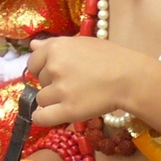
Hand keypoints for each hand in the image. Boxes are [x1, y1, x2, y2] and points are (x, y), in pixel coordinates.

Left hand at [28, 36, 146, 127]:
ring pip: (42, 100)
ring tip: (73, 96)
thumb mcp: (80, 43)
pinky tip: (51, 114)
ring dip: (53, 100)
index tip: (57, 72)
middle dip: (52, 83)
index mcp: (56, 48)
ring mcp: (59, 90)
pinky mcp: (67, 110)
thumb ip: (53, 44)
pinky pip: (42, 117)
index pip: (33, 62)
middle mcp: (53, 67)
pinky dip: (42, 117)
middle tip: (73, 82)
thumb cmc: (108, 57)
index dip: (43, 68)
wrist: (128, 77)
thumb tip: (32, 46)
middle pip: (39, 81)